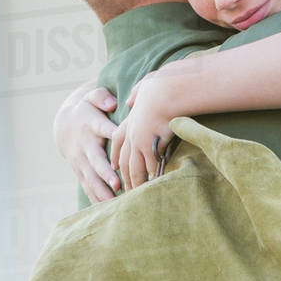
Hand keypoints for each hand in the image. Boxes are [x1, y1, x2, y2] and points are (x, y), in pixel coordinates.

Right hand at [53, 81, 119, 202]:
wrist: (64, 126)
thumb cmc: (87, 110)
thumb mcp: (91, 97)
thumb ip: (101, 96)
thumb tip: (111, 103)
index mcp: (91, 125)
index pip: (102, 129)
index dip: (111, 134)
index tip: (119, 141)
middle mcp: (85, 146)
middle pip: (95, 161)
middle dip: (105, 173)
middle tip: (117, 184)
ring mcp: (81, 161)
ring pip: (91, 179)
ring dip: (102, 192)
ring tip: (115, 204)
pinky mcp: (80, 172)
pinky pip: (88, 188)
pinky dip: (96, 199)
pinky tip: (107, 211)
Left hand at [109, 71, 176, 191]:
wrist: (167, 91)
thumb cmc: (162, 86)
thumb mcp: (144, 86)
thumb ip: (136, 94)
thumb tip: (130, 100)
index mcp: (130, 119)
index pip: (118, 140)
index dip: (116, 154)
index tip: (114, 166)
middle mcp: (132, 133)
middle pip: (125, 159)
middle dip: (125, 175)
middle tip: (126, 189)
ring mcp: (139, 141)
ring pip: (135, 167)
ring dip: (137, 182)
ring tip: (138, 195)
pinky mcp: (150, 147)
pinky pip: (150, 167)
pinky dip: (152, 178)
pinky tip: (154, 187)